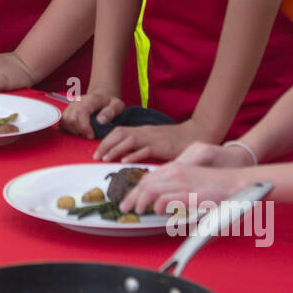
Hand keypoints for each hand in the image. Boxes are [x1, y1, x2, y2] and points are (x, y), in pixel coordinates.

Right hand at [59, 90, 125, 137]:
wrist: (102, 97)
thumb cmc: (110, 103)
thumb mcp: (118, 106)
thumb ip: (111, 112)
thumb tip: (100, 120)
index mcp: (91, 99)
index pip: (81, 112)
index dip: (84, 126)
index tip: (91, 135)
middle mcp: (78, 101)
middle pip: (71, 118)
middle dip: (80, 130)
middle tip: (90, 135)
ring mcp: (71, 105)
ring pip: (65, 120)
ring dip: (74, 130)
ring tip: (84, 132)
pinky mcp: (67, 111)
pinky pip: (62, 122)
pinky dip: (68, 129)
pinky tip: (78, 130)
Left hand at [92, 118, 211, 162]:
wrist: (197, 133)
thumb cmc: (176, 139)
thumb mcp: (155, 139)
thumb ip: (142, 146)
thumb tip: (127, 156)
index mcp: (143, 130)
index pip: (119, 131)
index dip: (106, 141)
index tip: (98, 152)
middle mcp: (145, 132)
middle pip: (120, 133)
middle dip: (106, 144)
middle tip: (96, 157)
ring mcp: (153, 138)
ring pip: (129, 140)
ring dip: (115, 149)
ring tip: (105, 159)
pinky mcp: (162, 146)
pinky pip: (145, 149)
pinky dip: (133, 154)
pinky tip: (124, 161)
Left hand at [119, 160, 247, 215]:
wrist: (240, 183)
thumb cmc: (218, 186)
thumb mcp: (193, 184)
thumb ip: (177, 192)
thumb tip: (161, 205)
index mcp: (176, 168)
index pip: (148, 177)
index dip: (136, 189)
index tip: (129, 199)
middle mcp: (176, 172)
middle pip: (144, 183)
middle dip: (132, 196)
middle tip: (124, 207)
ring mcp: (181, 181)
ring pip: (150, 189)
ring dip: (140, 201)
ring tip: (136, 211)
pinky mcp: (188, 192)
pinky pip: (164, 199)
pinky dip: (157, 206)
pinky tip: (157, 212)